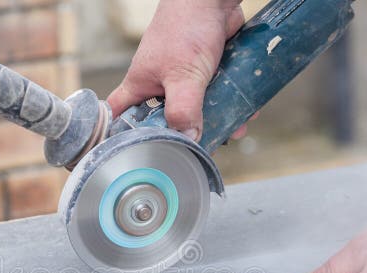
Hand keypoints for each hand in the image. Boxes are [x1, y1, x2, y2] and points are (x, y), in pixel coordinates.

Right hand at [107, 0, 245, 141]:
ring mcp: (184, 75)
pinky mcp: (206, 68)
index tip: (133, 153)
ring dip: (217, 118)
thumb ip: (184, 109)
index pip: (120, 113)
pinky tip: (247, 109)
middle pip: (166, 117)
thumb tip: (188, 138)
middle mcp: (159, 81)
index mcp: (141, 84)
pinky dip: (230, 100)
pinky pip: (217, 92)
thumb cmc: (186, 26)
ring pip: (197, 106)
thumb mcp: (183, 76)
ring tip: (236, 129)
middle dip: (186, 132)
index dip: (122, 133)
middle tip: (203, 146)